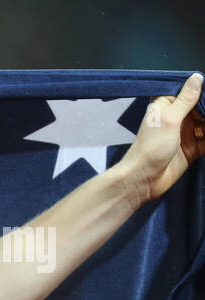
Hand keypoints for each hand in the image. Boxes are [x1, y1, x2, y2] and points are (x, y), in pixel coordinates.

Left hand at [120, 72, 203, 204]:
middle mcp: (177, 118)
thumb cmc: (149, 149)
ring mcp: (185, 134)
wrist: (143, 180)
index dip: (203, 91)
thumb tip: (197, 78)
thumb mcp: (169, 118)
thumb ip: (185, 99)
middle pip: (202, 107)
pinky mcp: (192, 149)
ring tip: (204, 130)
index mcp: (166, 106)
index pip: (190, 92)